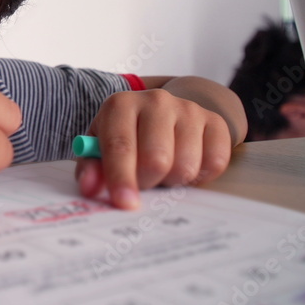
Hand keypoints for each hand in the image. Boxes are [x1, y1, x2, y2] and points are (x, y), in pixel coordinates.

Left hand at [75, 88, 232, 209]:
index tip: (124, 203)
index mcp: (121, 105)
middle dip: (148, 182)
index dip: (121, 177)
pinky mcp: (215, 122)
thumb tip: (89, 188)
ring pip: (185, 166)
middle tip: (143, 181)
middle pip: (156, 160)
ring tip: (163, 170)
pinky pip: (214, 163)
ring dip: (173, 181)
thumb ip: (92, 169)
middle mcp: (156, 101)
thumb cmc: (127, 136)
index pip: (120, 145)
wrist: (166, 114)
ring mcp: (188, 109)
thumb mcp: (102, 147)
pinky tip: (186, 164)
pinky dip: (200, 176)